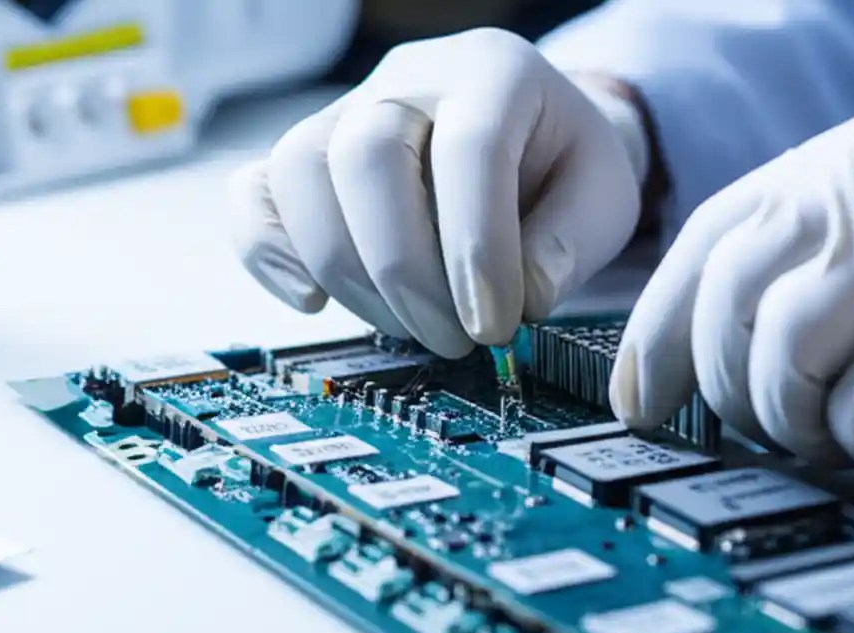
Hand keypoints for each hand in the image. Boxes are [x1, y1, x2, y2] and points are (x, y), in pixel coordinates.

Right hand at [229, 29, 643, 357]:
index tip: (492, 326)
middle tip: (449, 339)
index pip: (470, 149)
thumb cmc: (557, 165)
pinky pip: (252, 193)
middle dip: (403, 270)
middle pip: (365, 157)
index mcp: (492, 72)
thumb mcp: (602, 194)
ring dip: (345, 272)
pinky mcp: (302, 159)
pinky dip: (267, 253)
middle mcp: (405, 81)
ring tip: (402, 327)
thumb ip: (573, 242)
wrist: (520, 132)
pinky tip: (311, 300)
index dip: (477, 246)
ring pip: (299, 173)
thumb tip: (523, 299)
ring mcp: (340, 115)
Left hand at [611, 105, 853, 464]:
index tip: (635, 405)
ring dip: (798, 421)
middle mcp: (838, 201)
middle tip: (777, 426)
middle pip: (723, 320)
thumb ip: (798, 259)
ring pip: (775, 369)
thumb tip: (701, 363)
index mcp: (818, 173)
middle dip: (733, 396)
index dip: (654, 340)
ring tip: (839, 430)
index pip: (696, 256)